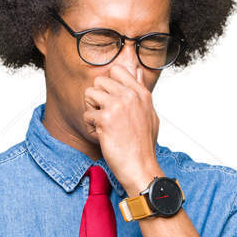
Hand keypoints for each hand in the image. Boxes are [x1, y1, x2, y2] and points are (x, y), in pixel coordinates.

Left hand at [84, 59, 161, 190]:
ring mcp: (118, 106)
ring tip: (103, 123)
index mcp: (141, 94)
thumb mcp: (150, 114)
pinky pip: (86, 114)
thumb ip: (141, 91)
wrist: (140, 167)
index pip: (117, 70)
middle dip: (97, 97)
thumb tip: (137, 71)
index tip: (112, 98)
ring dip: (91, 109)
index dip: (109, 83)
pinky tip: (103, 135)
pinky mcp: (105, 118)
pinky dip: (91, 127)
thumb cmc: (144, 144)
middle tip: (105, 113)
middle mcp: (130, 96)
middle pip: (99, 81)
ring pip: (89, 93)